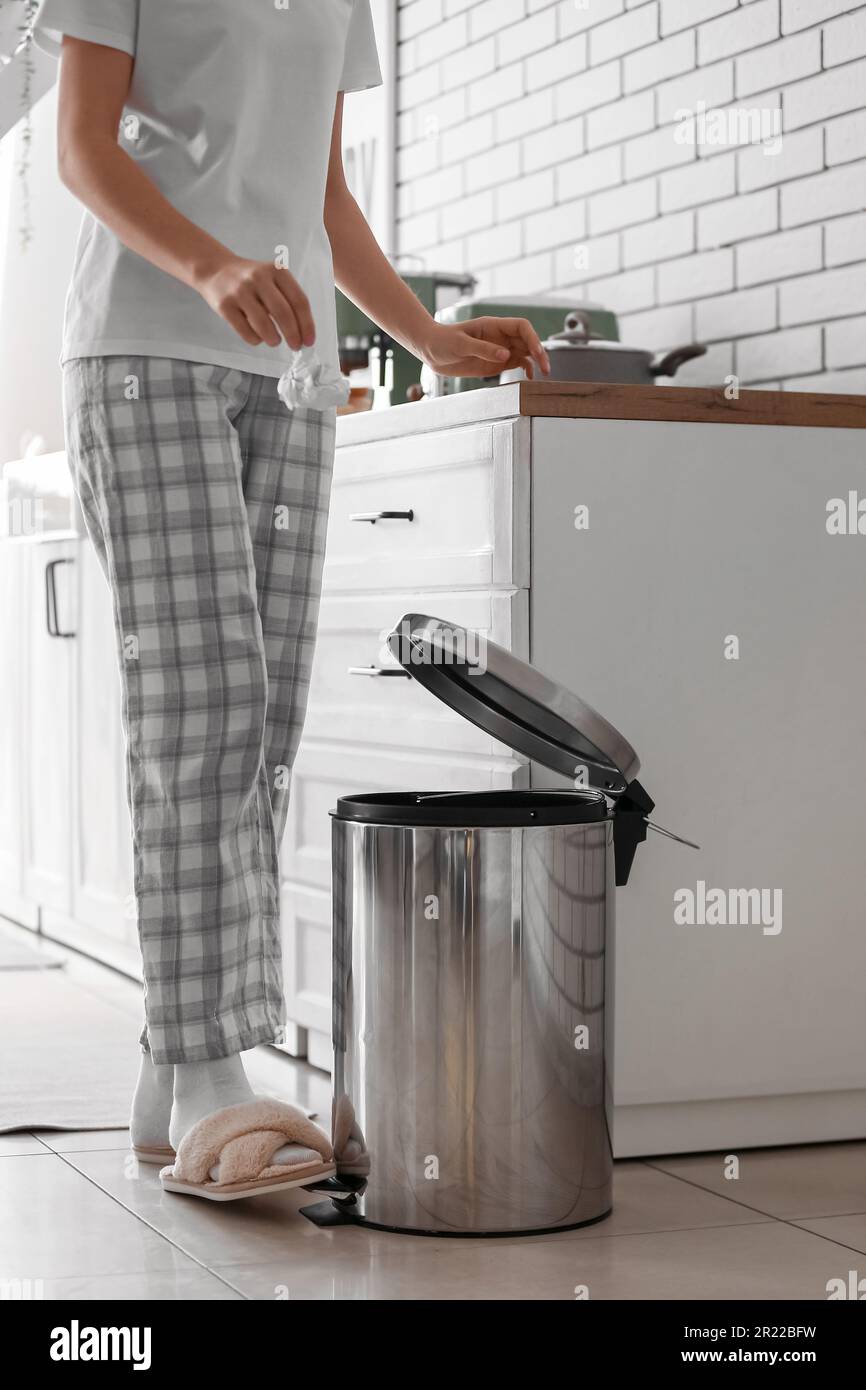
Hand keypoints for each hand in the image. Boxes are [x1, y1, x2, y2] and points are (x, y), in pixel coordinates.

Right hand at [194, 255, 315, 349]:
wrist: (215, 270)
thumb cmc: (251, 280)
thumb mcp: (272, 279)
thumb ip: (288, 299)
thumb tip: (303, 333)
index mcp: (276, 271)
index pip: (299, 301)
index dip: (307, 325)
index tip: (309, 341)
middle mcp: (258, 278)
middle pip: (283, 314)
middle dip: (293, 335)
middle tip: (295, 346)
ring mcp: (240, 291)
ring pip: (263, 325)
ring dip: (274, 340)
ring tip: (275, 340)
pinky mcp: (225, 306)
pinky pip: (246, 332)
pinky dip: (256, 340)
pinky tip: (258, 336)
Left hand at [420, 316, 550, 379]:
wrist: (431, 350)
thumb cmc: (442, 341)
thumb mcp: (460, 345)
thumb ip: (483, 350)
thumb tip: (506, 355)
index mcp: (493, 326)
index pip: (521, 327)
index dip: (532, 338)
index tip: (537, 352)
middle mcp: (500, 337)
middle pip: (527, 341)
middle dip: (539, 352)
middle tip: (546, 368)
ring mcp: (499, 350)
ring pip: (525, 353)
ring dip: (536, 362)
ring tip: (543, 374)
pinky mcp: (495, 363)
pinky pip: (516, 364)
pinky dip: (525, 370)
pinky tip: (529, 378)